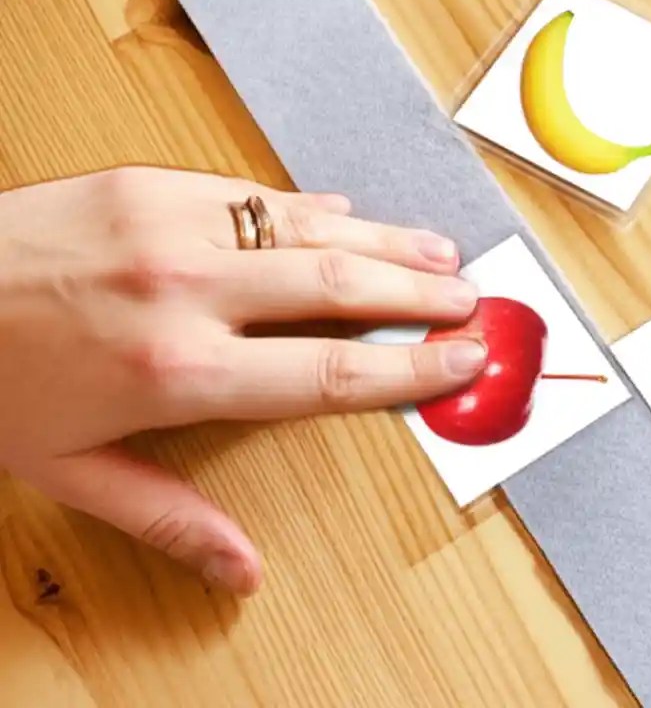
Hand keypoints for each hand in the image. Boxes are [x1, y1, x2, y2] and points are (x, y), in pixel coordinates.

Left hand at [0, 166, 487, 595]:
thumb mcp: (72, 471)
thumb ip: (170, 519)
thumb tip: (241, 573)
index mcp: (180, 371)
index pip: (332, 371)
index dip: (412, 368)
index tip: (461, 362)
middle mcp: (187, 291)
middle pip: (340, 288)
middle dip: (419, 295)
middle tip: (473, 301)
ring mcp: (171, 226)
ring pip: (310, 230)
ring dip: (385, 240)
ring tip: (441, 253)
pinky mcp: (149, 183)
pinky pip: (253, 193)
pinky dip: (310, 207)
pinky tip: (349, 213)